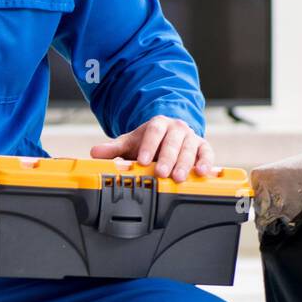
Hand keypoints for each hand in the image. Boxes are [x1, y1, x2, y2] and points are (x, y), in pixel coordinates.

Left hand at [89, 115, 219, 181]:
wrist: (169, 135)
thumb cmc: (149, 142)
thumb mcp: (130, 142)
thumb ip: (114, 148)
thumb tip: (95, 152)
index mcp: (158, 124)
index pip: (154, 132)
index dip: (148, 145)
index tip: (142, 160)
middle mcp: (176, 128)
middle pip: (173, 141)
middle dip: (167, 158)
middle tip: (160, 172)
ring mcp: (191, 137)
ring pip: (189, 148)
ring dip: (185, 163)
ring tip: (178, 178)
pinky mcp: (203, 147)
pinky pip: (207, 153)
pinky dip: (206, 162)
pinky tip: (202, 172)